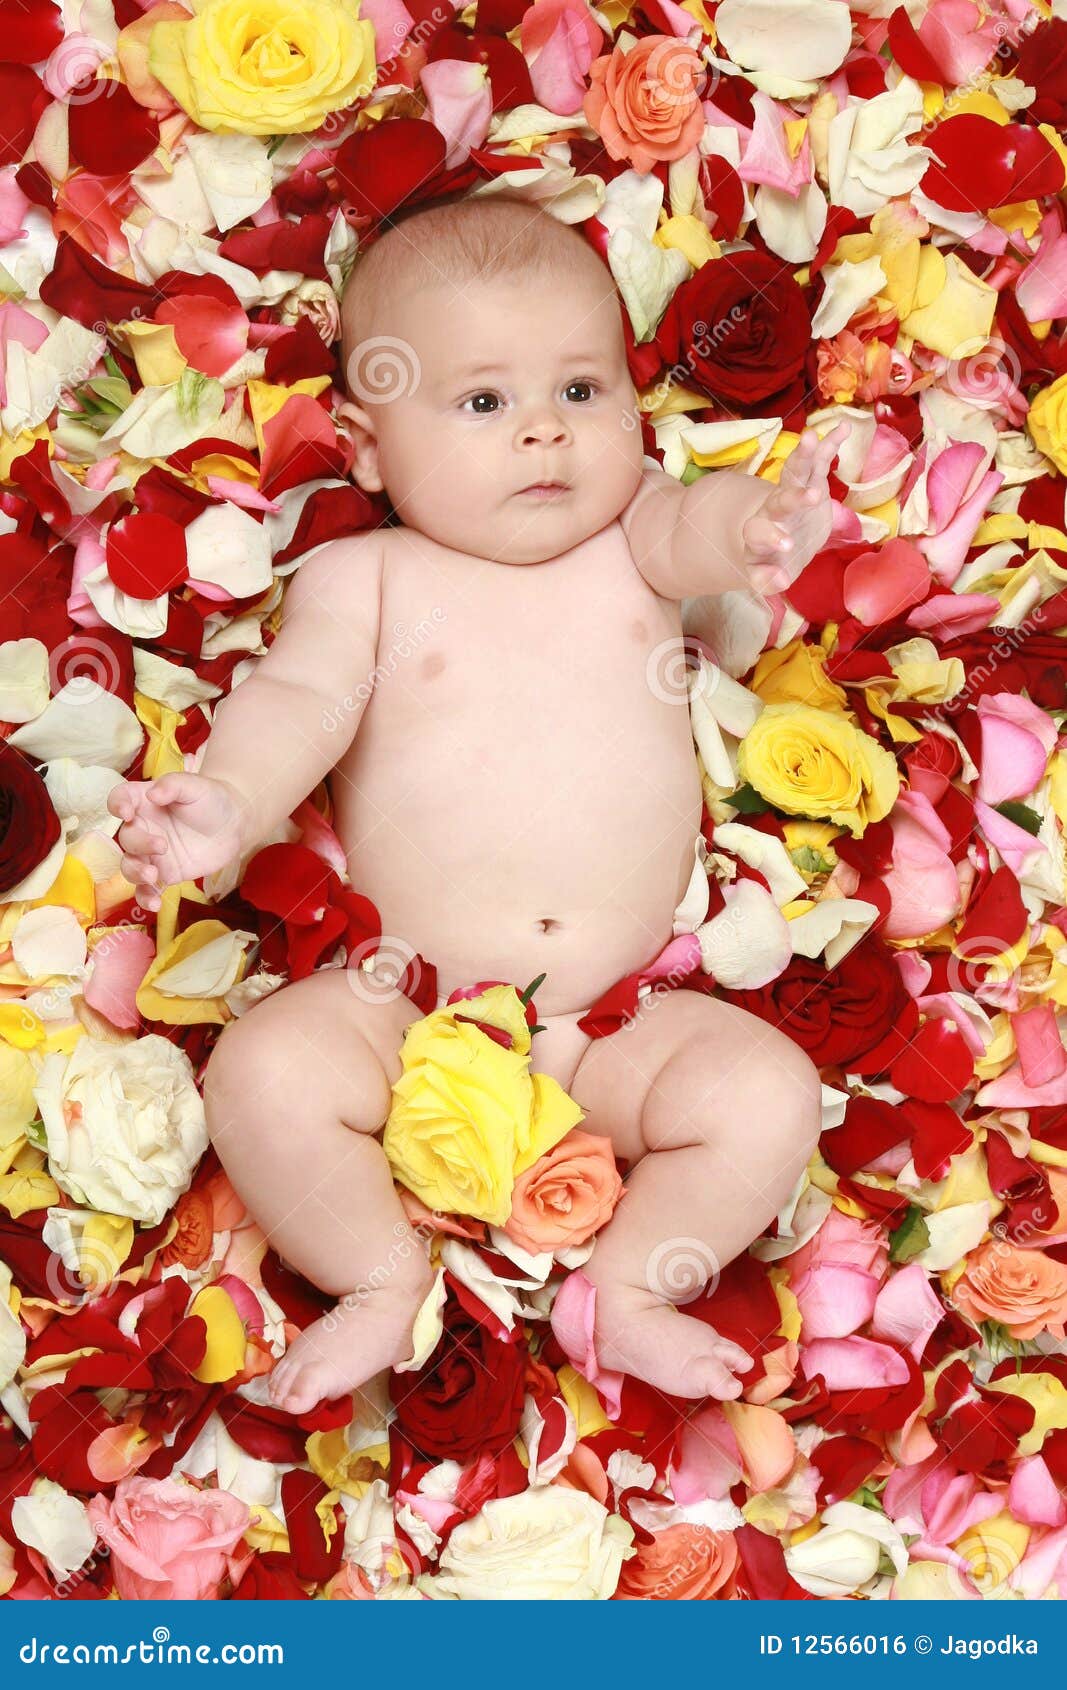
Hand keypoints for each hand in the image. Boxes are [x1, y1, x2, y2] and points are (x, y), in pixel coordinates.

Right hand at [107, 772, 244, 911]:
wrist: (234, 824)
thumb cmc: (210, 798)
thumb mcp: (195, 785)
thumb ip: (173, 785)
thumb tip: (153, 794)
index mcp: (144, 802)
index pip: (119, 800)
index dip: (117, 806)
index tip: (127, 813)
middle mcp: (143, 828)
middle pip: (126, 838)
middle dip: (139, 844)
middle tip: (163, 846)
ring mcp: (152, 854)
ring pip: (130, 866)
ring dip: (136, 873)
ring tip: (153, 875)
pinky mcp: (164, 874)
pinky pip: (147, 890)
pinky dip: (146, 898)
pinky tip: (155, 904)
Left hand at [742, 420, 850, 595]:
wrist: (782, 541)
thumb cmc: (772, 560)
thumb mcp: (767, 575)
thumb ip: (768, 579)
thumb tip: (780, 581)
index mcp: (759, 533)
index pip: (758, 532)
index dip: (771, 537)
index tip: (787, 545)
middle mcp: (774, 509)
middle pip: (780, 499)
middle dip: (794, 496)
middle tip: (810, 496)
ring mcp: (792, 491)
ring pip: (795, 472)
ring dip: (803, 455)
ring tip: (811, 438)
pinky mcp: (810, 481)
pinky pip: (819, 461)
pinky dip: (829, 444)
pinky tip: (845, 427)